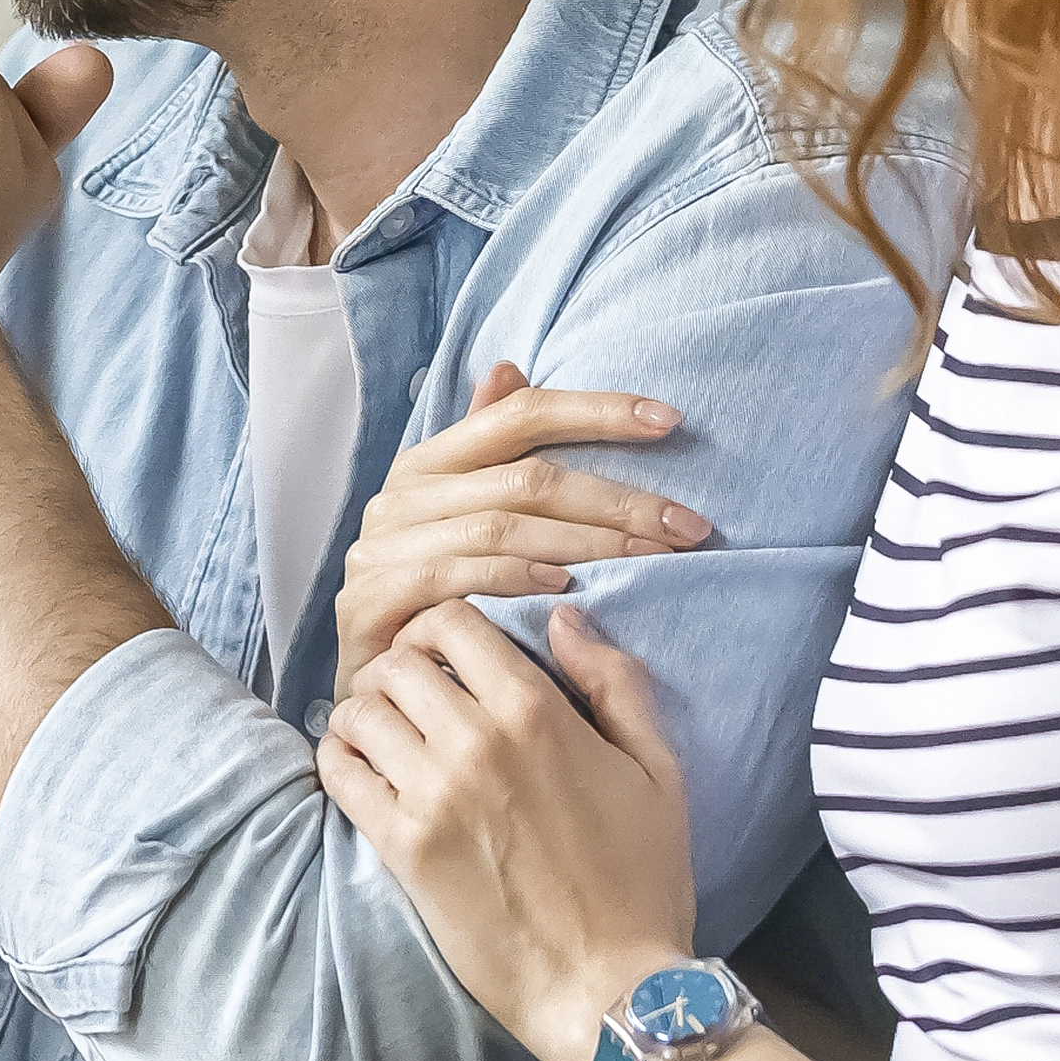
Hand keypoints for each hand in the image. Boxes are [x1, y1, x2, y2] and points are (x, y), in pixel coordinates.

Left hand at [316, 598, 694, 1060]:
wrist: (609, 986)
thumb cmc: (642, 880)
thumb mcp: (657, 770)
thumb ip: (615, 682)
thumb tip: (564, 616)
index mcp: (537, 712)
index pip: (450, 621)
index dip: (438, 630)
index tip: (445, 658)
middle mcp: (476, 741)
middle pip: (395, 662)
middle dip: (398, 670)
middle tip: (411, 700)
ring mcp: (432, 794)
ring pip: (359, 710)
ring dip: (365, 713)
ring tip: (384, 735)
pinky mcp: (401, 846)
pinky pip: (339, 773)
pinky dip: (339, 760)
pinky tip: (360, 772)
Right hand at [335, 362, 707, 670]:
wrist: (370, 693)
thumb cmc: (429, 604)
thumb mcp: (456, 521)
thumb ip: (483, 450)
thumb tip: (506, 366)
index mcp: (425, 465)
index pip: (517, 414)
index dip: (595, 410)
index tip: (670, 420)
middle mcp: (399, 497)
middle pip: (526, 478)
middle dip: (618, 499)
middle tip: (689, 524)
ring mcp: (380, 548)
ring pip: (501, 527)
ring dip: (587, 542)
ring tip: (654, 559)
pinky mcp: (369, 600)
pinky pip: (453, 578)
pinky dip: (514, 577)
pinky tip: (565, 586)